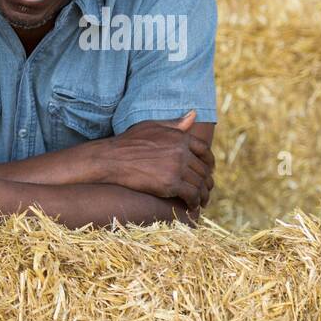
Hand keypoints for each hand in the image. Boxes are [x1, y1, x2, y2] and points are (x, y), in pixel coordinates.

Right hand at [96, 111, 213, 207]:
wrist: (110, 159)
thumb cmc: (127, 142)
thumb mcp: (152, 126)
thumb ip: (175, 124)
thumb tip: (194, 114)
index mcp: (180, 138)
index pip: (205, 151)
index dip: (209, 163)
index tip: (208, 171)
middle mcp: (182, 152)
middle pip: (203, 170)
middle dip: (206, 182)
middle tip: (205, 191)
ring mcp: (177, 168)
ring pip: (199, 184)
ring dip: (202, 195)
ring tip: (201, 202)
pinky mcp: (170, 184)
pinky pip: (191, 195)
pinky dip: (194, 202)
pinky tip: (191, 207)